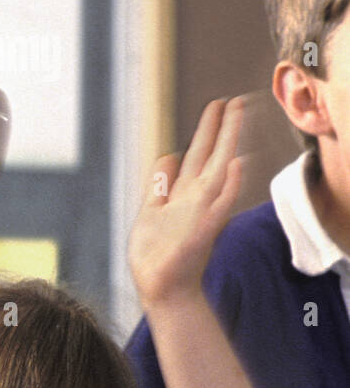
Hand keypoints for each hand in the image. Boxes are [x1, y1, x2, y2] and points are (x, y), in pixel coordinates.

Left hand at [129, 96, 244, 310]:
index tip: (216, 107)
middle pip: (208, 154)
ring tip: (237, 111)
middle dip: (219, 126)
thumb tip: (168, 155)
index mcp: (180, 194)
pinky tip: (237, 165)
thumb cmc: (154, 256)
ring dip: (228, 140)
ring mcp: (202, 212)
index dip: (206, 131)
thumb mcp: (149, 213)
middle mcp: (194, 198)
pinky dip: (230, 186)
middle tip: (232, 99)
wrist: (162, 288)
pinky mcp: (205, 230)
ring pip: (219, 168)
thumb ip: (159, 186)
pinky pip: (221, 205)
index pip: (196, 154)